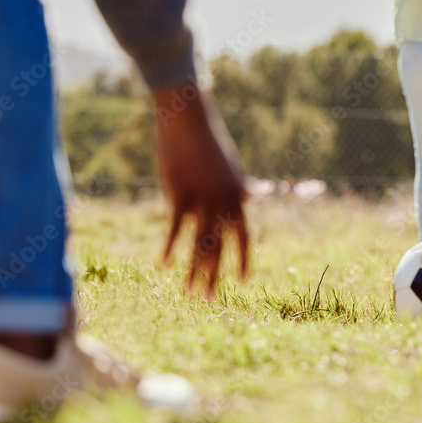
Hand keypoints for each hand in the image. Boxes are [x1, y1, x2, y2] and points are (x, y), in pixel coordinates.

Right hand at [154, 84, 248, 297]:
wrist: (189, 120)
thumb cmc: (209, 143)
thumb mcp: (231, 167)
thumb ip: (242, 186)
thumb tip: (257, 193)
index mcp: (236, 197)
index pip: (244, 236)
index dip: (242, 260)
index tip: (242, 282)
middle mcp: (222, 202)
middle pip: (220, 247)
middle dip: (214, 276)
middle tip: (210, 301)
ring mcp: (201, 199)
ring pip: (199, 243)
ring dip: (193, 270)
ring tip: (187, 293)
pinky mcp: (179, 193)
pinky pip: (175, 227)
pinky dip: (169, 247)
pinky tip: (164, 265)